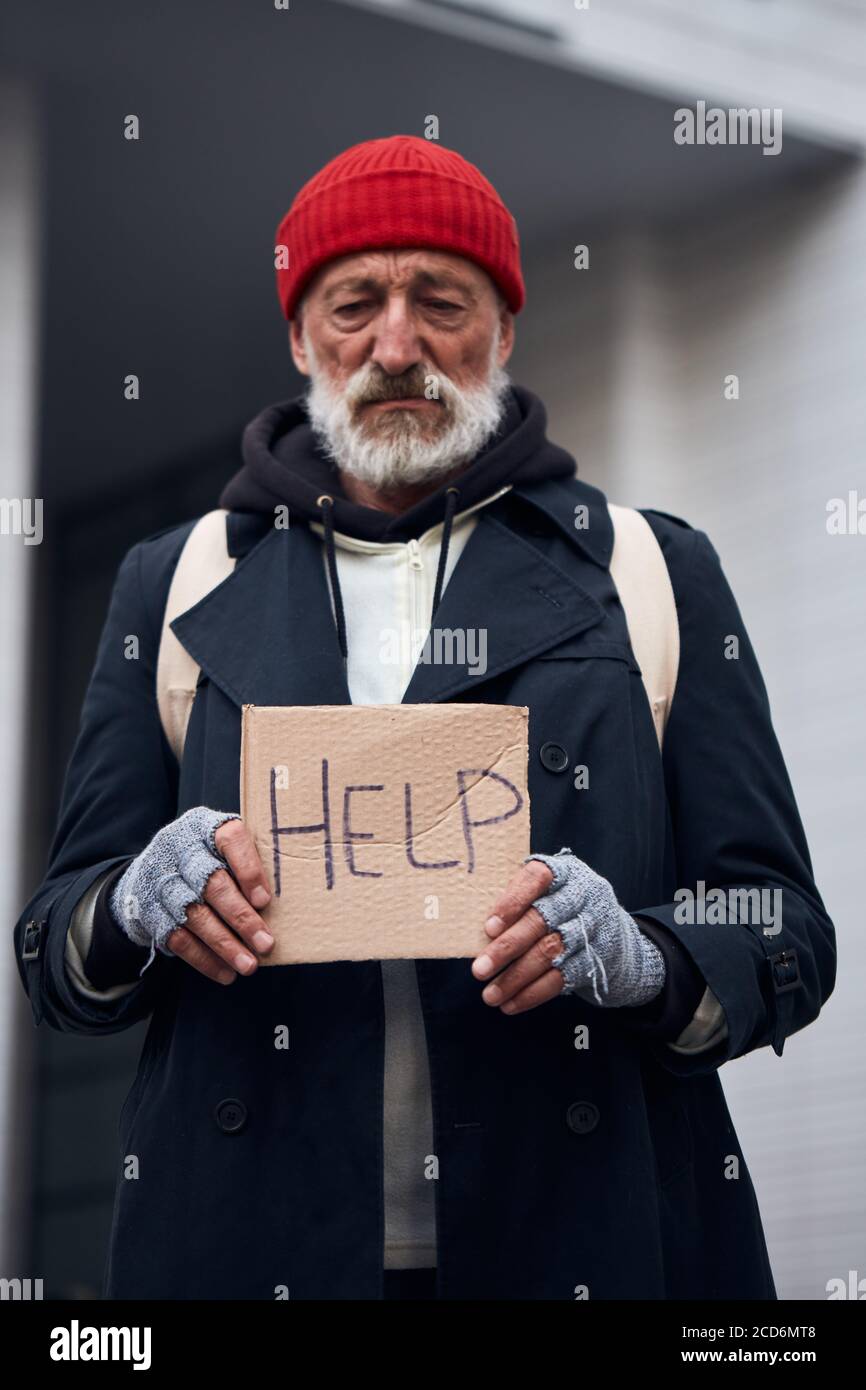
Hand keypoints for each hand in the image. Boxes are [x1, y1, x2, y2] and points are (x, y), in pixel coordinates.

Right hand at [110, 808, 273, 984]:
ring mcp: (160, 879)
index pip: (230, 840)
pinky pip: (178, 938)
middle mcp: (178, 849)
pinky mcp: (150, 909)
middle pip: (212, 884)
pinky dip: (203, 959)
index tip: (264, 900)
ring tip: (248, 964)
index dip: (248, 869)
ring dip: (225, 945)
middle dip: (241, 918)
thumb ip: (248, 864)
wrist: (151, 870)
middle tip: (265, 943)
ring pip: (195, 915)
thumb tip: (280, 903)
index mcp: (204, 826)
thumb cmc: (206, 859)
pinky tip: (225, 972)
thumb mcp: (224, 849)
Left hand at [471, 848, 665, 1013]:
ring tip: (490, 995)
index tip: (488, 928)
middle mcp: (583, 895)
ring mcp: (594, 927)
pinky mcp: (598, 958)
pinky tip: (512, 1004)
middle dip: (506, 948)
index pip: (536, 879)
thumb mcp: (546, 893)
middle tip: (479, 970)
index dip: (511, 902)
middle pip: (540, 920)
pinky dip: (533, 993)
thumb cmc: (563, 911)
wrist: (615, 937)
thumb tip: (479, 934)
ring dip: (516, 977)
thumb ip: (518, 902)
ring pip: (549, 952)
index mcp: (565, 872)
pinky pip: (561, 978)